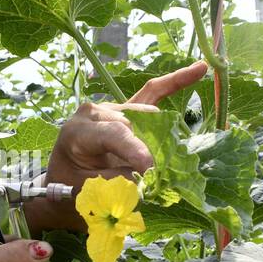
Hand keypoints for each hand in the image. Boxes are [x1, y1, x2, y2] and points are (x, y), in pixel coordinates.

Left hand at [30, 61, 212, 232]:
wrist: (62, 186)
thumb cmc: (71, 190)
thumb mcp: (88, 192)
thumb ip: (118, 180)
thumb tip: (151, 174)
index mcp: (77, 132)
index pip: (114, 133)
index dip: (137, 150)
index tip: (151, 169)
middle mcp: (94, 113)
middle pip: (134, 122)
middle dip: (150, 147)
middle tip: (160, 173)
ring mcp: (111, 108)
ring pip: (148, 113)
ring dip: (163, 134)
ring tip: (172, 154)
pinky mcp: (126, 111)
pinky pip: (153, 92)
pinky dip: (176, 81)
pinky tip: (200, 69)